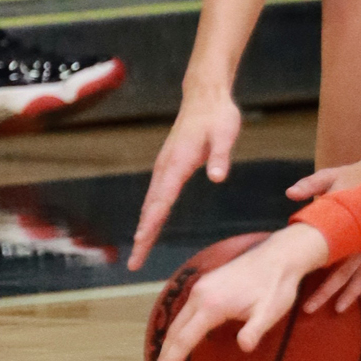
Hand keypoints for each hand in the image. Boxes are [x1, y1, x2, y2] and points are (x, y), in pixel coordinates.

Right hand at [130, 88, 243, 270]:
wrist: (206, 98)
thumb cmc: (218, 116)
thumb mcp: (226, 133)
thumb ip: (221, 156)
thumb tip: (218, 177)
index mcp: (178, 162)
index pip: (162, 198)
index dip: (151, 222)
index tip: (141, 242)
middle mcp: (166, 166)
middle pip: (151, 207)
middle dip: (142, 235)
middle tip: (135, 262)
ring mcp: (165, 166)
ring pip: (151, 202)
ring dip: (144, 227)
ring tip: (139, 252)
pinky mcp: (169, 166)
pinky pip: (156, 195)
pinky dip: (150, 214)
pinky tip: (149, 227)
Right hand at [149, 224, 330, 360]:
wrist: (280, 255)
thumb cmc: (276, 285)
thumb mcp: (270, 311)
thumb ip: (255, 330)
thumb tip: (244, 346)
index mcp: (212, 304)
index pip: (184, 339)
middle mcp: (200, 294)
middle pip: (175, 330)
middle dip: (165, 353)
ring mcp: (202, 286)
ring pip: (178, 318)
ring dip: (170, 340)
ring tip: (165, 359)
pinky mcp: (206, 282)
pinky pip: (186, 309)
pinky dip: (179, 326)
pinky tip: (182, 335)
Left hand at [286, 160, 360, 312]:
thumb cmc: (359, 174)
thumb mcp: (333, 176)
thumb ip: (311, 185)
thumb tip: (290, 193)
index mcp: (354, 227)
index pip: (334, 261)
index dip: (322, 281)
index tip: (306, 296)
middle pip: (347, 273)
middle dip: (328, 292)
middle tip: (310, 309)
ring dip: (351, 293)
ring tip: (339, 310)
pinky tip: (353, 292)